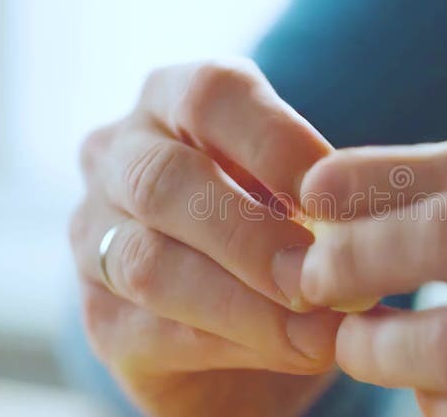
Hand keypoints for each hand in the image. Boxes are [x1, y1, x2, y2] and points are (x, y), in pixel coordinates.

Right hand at [69, 59, 341, 416]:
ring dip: (246, 301)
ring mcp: (92, 236)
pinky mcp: (100, 316)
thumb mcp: (301, 197)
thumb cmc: (277, 232)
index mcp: (171, 101)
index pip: (210, 95)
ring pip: (148, 262)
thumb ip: (317, 202)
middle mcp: (117, 157)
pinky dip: (234, 341)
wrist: (241, 325)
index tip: (338, 194)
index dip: (277, 142)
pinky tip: (295, 349)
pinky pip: (153, 329)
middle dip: (252, 234)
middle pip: (165, 179)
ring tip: (319, 328)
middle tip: (320, 275)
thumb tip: (354, 234)